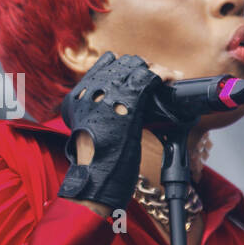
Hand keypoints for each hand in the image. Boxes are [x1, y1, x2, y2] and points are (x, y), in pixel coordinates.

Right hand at [56, 52, 166, 211]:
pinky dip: (161, 76)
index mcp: (75, 99)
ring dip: (155, 70)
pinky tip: (168, 80)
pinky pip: (146, 78)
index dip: (124, 67)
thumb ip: (99, 117)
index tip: (138, 76)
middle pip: (120, 63)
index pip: (103, 65)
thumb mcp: (89, 136)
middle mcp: (86, 92)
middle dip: (143, 67)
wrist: (93, 181)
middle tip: (159, 77)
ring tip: (168, 77)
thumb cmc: (96, 166)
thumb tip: (118, 110)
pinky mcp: (124, 102)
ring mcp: (104, 95)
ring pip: (135, 66)